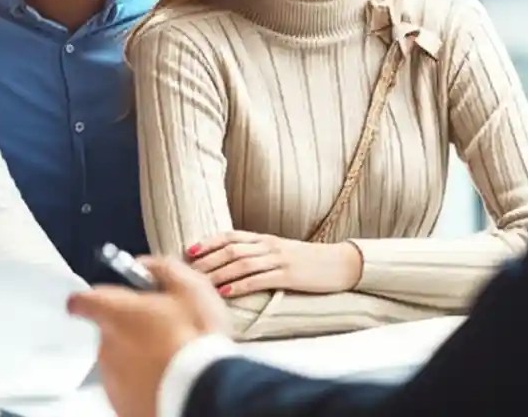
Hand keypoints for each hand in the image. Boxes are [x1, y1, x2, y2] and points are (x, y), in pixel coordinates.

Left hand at [67, 257, 228, 416]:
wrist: (205, 395)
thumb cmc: (197, 341)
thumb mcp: (191, 288)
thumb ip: (162, 268)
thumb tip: (145, 264)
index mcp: (116, 314)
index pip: (82, 301)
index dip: (92, 298)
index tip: (105, 299)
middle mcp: (107, 348)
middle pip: (110, 331)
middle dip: (132, 329)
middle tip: (164, 331)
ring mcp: (113, 381)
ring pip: (120, 361)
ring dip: (139, 357)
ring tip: (172, 359)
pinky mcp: (123, 406)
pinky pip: (129, 388)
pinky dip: (144, 383)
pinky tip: (169, 380)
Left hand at [186, 231, 362, 296]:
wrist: (340, 263)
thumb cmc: (307, 261)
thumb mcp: (279, 252)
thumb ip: (256, 255)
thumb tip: (229, 263)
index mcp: (264, 239)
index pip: (229, 236)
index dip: (208, 242)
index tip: (189, 251)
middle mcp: (268, 245)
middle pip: (230, 249)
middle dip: (207, 260)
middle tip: (187, 272)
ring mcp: (278, 259)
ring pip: (241, 263)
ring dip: (218, 273)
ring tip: (200, 283)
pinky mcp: (289, 275)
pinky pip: (259, 279)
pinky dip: (240, 285)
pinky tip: (225, 292)